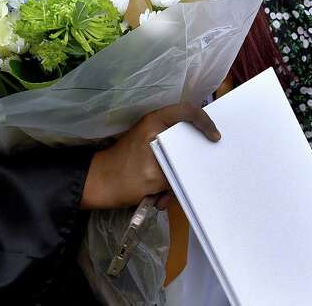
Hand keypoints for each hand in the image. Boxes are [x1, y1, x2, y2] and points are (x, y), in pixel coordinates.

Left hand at [80, 103, 219, 209]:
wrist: (96, 188)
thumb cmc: (123, 177)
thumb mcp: (155, 175)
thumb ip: (178, 169)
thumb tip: (194, 170)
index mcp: (156, 123)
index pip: (187, 111)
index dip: (205, 122)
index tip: (215, 139)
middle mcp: (156, 128)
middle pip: (185, 139)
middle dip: (187, 165)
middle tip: (192, 179)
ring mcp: (152, 142)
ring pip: (176, 158)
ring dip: (172, 181)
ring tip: (163, 199)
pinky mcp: (149, 157)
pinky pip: (166, 167)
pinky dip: (164, 185)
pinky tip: (157, 200)